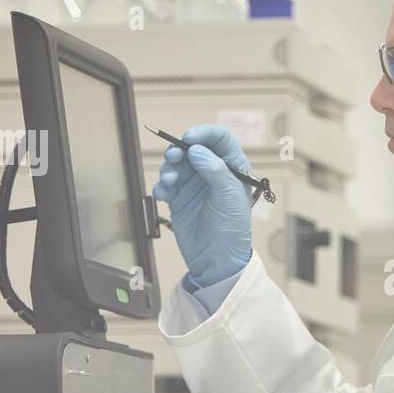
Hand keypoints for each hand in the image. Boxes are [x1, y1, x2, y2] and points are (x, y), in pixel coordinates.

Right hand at [152, 124, 254, 288]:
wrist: (216, 259)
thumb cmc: (231, 229)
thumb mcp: (229, 195)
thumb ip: (214, 169)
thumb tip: (196, 150)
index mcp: (232, 168)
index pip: (219, 139)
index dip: (204, 133)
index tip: (189, 138)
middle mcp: (213, 172)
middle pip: (192, 148)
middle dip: (180, 150)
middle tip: (173, 157)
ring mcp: (195, 185)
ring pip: (176, 164)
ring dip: (169, 169)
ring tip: (169, 182)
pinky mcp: (179, 198)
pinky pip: (165, 184)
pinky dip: (161, 186)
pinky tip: (162, 194)